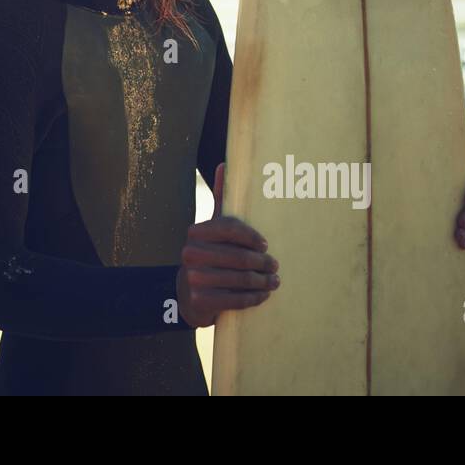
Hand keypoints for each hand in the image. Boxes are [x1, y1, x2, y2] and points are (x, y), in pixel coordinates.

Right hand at [176, 162, 280, 328]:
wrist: (189, 293)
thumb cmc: (209, 254)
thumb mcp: (213, 228)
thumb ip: (220, 198)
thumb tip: (225, 164)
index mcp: (196, 232)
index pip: (230, 228)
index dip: (251, 237)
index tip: (265, 244)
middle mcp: (190, 253)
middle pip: (238, 256)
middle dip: (262, 263)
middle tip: (275, 265)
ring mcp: (194, 278)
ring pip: (239, 279)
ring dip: (262, 282)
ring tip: (274, 281)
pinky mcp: (200, 300)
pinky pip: (235, 299)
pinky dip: (253, 298)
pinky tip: (262, 295)